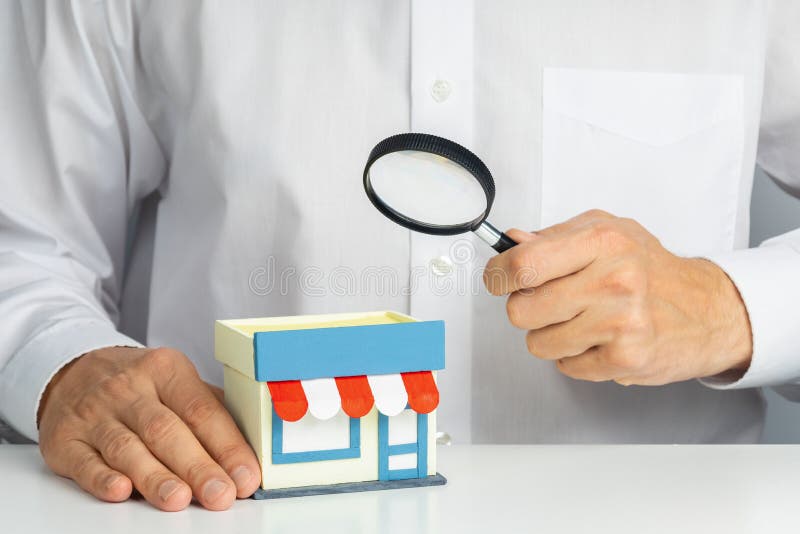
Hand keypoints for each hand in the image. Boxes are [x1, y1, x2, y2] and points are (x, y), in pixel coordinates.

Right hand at [38, 346, 260, 510]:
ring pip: (127, 448)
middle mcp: (129, 389)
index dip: (227, 445)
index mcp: (166, 370)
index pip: (201, 409)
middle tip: (220, 494)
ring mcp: (94, 414)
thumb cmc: (138, 385)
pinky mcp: (64, 439)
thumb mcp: (174, 380)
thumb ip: (209, 408)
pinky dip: (103, 479)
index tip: (246, 475)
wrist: (72, 371)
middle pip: (167, 431)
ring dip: (155, 477)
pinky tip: (122, 492)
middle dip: (197, 466)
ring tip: (179, 499)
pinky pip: (84, 461)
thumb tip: (250, 447)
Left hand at [484, 210, 752, 385]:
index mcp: (601, 240)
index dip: (498, 276)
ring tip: (583, 321)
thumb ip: (554, 237)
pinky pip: (566, 367)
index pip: (521, 264)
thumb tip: (510, 242)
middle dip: (526, 310)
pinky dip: (577, 357)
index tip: (498, 280)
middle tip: (553, 303)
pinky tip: (601, 340)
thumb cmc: (652, 269)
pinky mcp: (626, 357)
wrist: (708, 309)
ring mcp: (621, 321)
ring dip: (552, 336)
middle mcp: (613, 279)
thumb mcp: (606, 231)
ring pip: (538, 343)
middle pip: (520, 310)